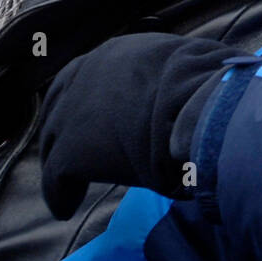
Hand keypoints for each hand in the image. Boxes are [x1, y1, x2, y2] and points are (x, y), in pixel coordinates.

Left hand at [39, 33, 234, 217]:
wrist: (201, 107)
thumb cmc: (208, 88)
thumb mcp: (187, 67)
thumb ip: (174, 73)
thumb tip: (197, 77)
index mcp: (118, 53)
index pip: (85, 73)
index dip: (84, 98)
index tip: (90, 117)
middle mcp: (88, 74)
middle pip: (60, 102)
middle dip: (63, 125)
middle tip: (70, 148)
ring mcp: (74, 111)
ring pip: (53, 138)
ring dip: (60, 158)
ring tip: (69, 181)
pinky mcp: (71, 150)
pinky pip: (55, 176)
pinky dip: (60, 192)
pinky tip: (66, 207)